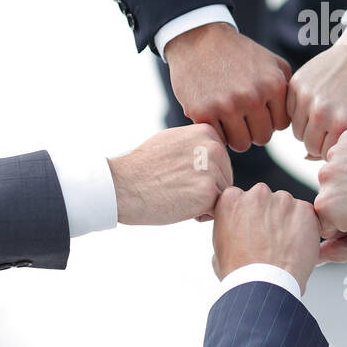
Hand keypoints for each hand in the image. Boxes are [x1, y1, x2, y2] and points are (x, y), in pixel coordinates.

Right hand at [108, 124, 230, 224]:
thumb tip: (215, 149)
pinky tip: (179, 206)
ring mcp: (212, 168)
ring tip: (176, 194)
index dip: (201, 173)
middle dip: (205, 188)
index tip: (178, 173)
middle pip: (224, 177)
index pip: (220, 161)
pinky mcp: (208, 191)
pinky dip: (200, 214)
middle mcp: (213, 146)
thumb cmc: (143, 168)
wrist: (122, 186)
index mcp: (207, 132)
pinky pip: (216, 210)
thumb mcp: (173, 141)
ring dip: (203, 202)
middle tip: (175, 186)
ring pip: (221, 194)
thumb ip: (197, 143)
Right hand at [164, 23, 291, 151]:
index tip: (259, 107)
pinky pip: (219, 139)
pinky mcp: (202, 113)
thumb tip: (298, 118)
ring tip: (229, 115)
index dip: (270, 118)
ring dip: (236, 134)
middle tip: (242, 112)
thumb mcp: (273, 63)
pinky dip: (217, 131)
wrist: (199, 39)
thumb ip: (289, 90)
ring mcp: (226, 106)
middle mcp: (252, 96)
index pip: (281, 124)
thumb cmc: (239, 54)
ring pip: (242, 144)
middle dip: (254, 128)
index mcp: (273, 84)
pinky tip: (214, 113)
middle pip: (263, 137)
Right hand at [211, 183, 322, 293]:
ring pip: (286, 206)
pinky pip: (305, 215)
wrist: (265, 286)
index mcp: (231, 199)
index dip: (248, 216)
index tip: (251, 230)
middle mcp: (257, 193)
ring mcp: (283, 199)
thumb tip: (237, 230)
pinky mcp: (304, 209)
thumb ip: (229, 227)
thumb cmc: (240, 273)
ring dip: (286, 220)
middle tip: (268, 241)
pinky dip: (304, 228)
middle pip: (265, 199)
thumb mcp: (219, 248)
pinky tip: (296, 247)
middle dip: (267, 216)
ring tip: (283, 247)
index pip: (242, 198)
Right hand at [288, 24, 346, 159]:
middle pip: (308, 145)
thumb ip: (341, 147)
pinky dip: (300, 111)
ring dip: (308, 127)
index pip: (325, 154)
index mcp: (342, 125)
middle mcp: (321, 112)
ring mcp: (306, 96)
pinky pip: (289, 111)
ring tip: (325, 114)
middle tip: (332, 126)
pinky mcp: (296, 83)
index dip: (333, 147)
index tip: (342, 134)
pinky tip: (316, 101)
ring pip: (296, 130)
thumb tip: (305, 158)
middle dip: (319, 140)